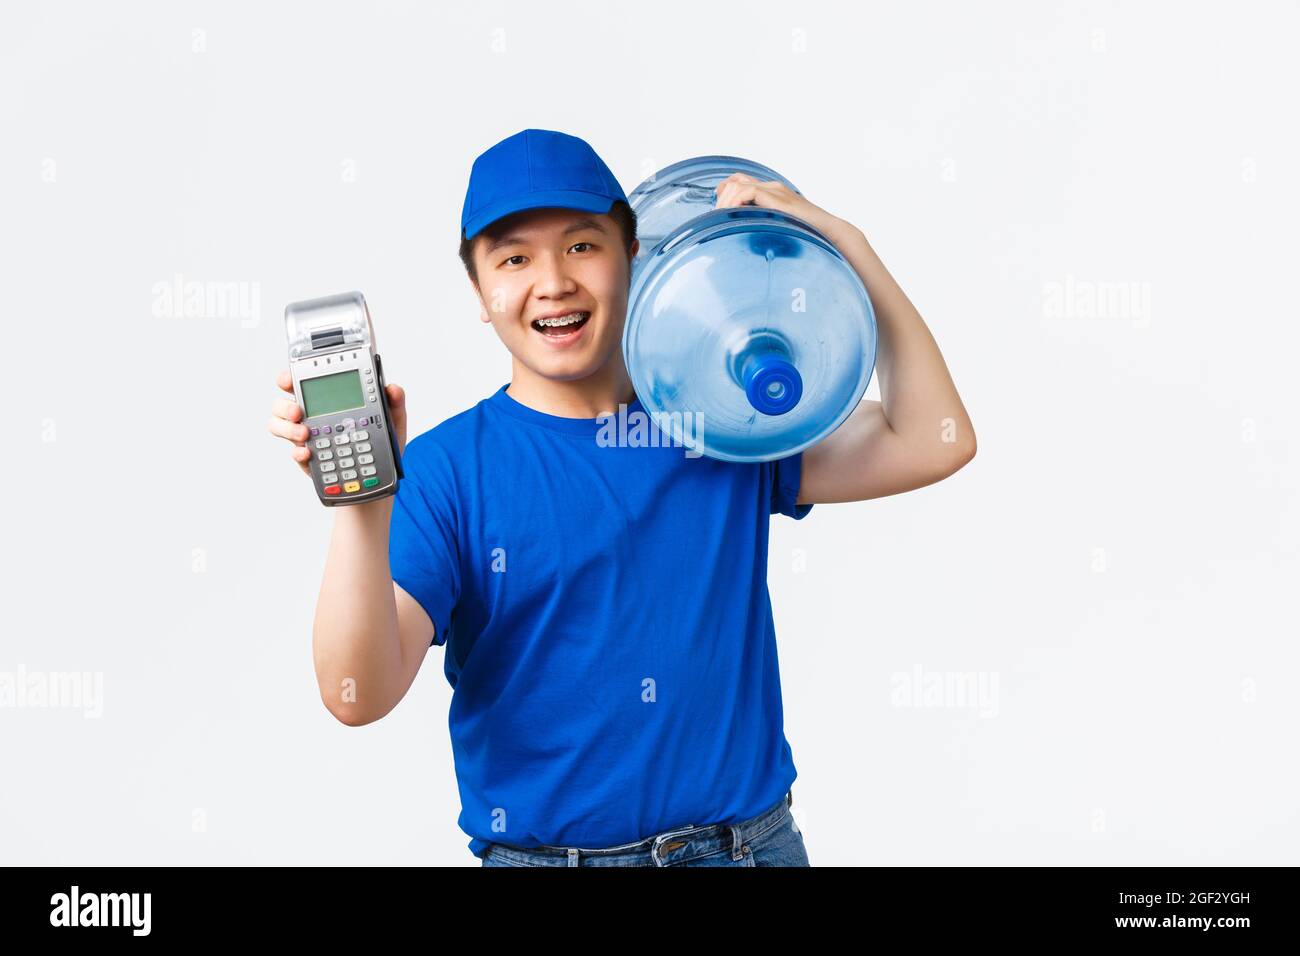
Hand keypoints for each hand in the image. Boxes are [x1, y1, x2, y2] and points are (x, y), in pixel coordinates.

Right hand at [268, 368, 407, 475]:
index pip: (303, 384)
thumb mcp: (392, 422)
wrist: (378, 478)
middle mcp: (312, 417)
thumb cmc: (380, 446)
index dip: (289, 378)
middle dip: (284, 405)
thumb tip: (393, 388)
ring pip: (279, 427)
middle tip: (298, 411)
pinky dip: (298, 452)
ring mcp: (306, 438)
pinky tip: (308, 452)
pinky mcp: (308, 459)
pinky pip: (294, 453)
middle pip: (282, 404)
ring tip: (305, 433)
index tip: (289, 379)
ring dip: (287, 428)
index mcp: (329, 402)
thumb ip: (394, 403)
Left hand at [713, 172, 852, 241]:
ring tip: (721, 219)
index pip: (739, 181)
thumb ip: (765, 226)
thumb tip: (746, 238)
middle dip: (720, 200)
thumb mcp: (780, 227)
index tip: (719, 211)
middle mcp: (772, 187)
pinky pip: (747, 192)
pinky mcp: (777, 198)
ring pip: (737, 185)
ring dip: (725, 202)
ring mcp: (774, 190)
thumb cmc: (808, 233)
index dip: (725, 192)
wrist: (829, 231)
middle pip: (734, 181)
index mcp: (772, 192)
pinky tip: (731, 216)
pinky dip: (735, 203)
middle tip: (717, 219)